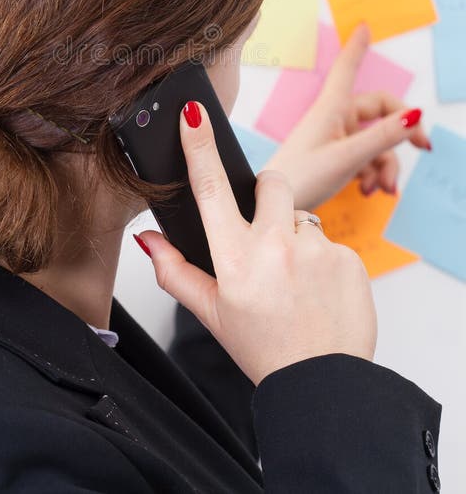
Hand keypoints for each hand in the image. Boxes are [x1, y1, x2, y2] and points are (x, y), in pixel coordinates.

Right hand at [136, 101, 376, 386]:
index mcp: (235, 259)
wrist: (323, 384)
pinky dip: (323, 260)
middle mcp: (276, 247)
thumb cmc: (264, 349)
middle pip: (271, 183)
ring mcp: (317, 250)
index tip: (194, 114)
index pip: (210, 188)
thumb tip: (148, 240)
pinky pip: (330, 242)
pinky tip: (317, 290)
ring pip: (303, 216)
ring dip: (296, 237)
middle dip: (267, 194)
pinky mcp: (350, 258)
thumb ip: (174, 272)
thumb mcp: (211, 314)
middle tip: (265, 232)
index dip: (200, 145)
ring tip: (294, 278)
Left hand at [263, 23, 430, 211]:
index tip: (364, 26)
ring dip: (386, 164)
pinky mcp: (334, 159)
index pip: (347, 68)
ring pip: (376, 142)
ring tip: (384, 188)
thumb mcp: (347, 158)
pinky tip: (370, 191)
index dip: (357, 47)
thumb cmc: (300, 178)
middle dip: (402, 131)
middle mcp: (333, 119)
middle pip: (379, 111)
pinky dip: (373, 174)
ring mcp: (334, 140)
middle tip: (424, 146)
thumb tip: (416, 115)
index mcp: (331, 108)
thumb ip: (383, 137)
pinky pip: (365, 159)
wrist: (275, 208)